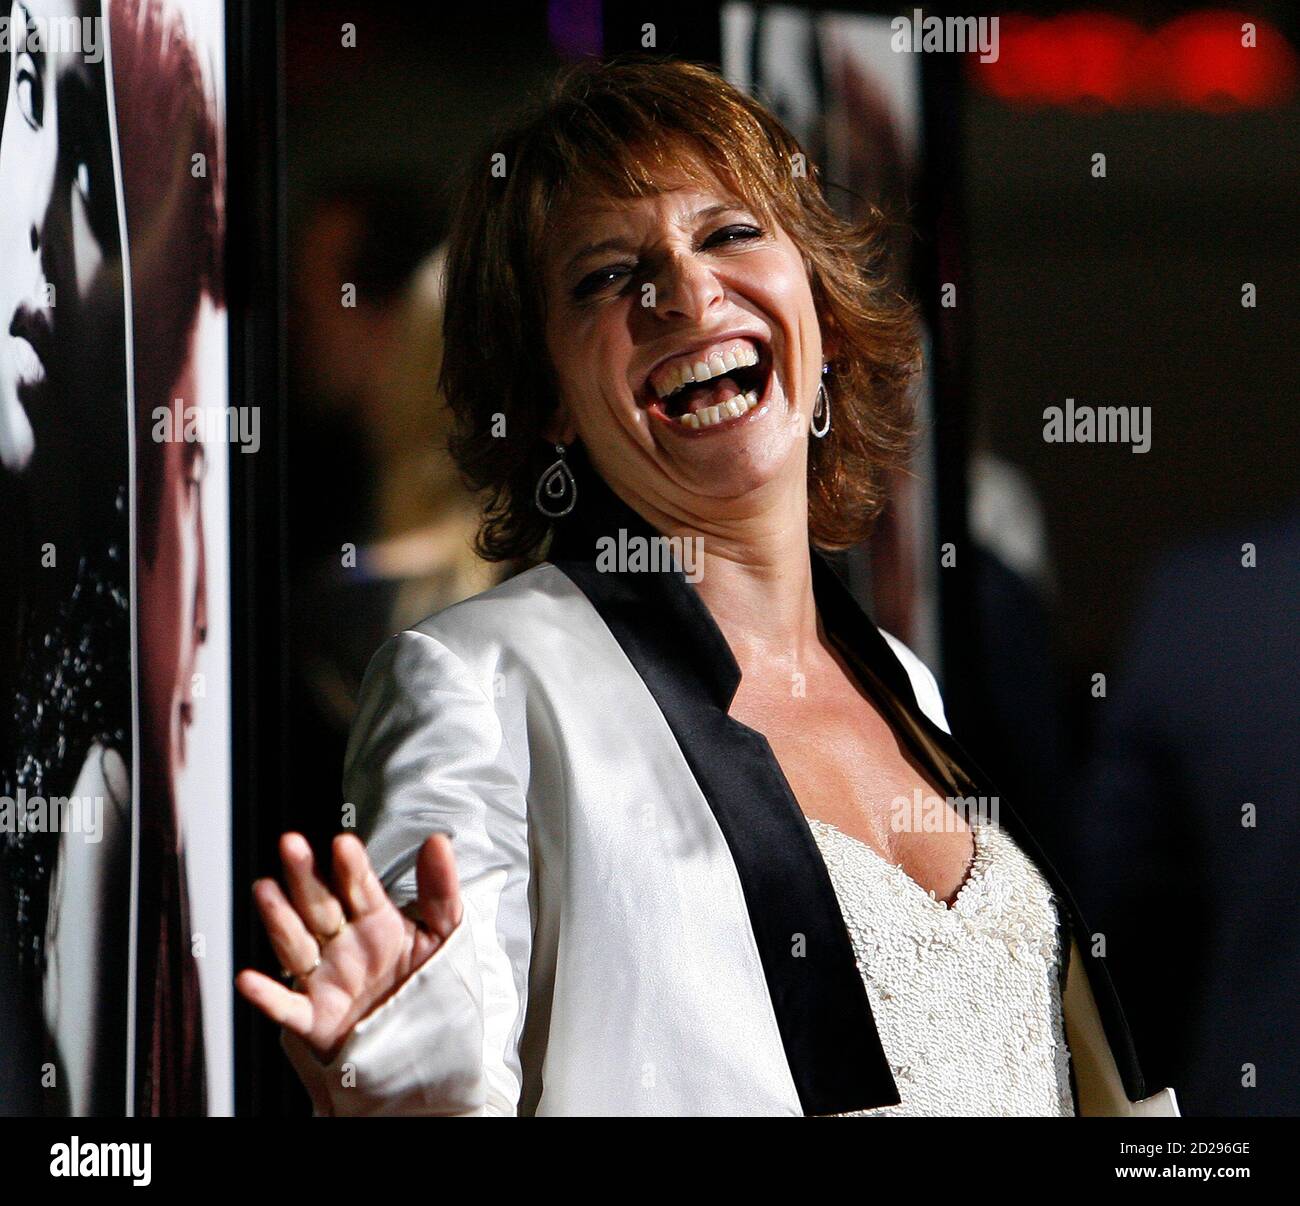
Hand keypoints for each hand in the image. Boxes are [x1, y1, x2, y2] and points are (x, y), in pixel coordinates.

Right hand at [236, 831, 461, 1063]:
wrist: (423, 1043)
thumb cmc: (426, 982)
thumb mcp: (443, 933)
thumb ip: (440, 889)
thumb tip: (438, 842)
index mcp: (374, 921)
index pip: (359, 887)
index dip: (350, 866)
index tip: (344, 844)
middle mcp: (343, 945)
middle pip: (320, 905)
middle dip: (305, 875)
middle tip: (292, 845)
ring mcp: (326, 979)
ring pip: (297, 945)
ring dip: (278, 919)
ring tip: (265, 889)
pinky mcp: (315, 1019)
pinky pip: (287, 1007)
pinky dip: (267, 996)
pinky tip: (248, 979)